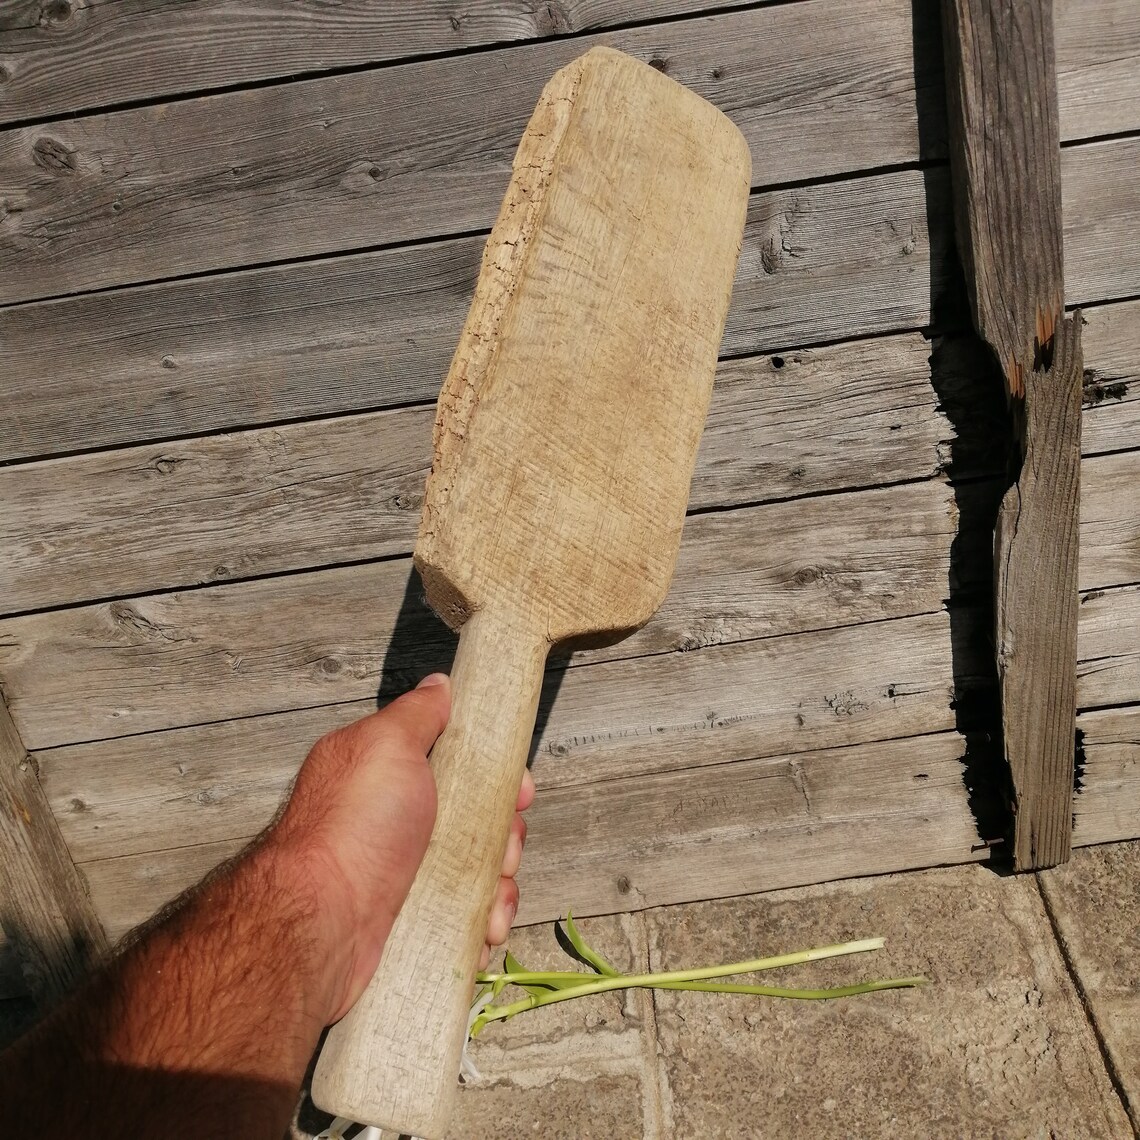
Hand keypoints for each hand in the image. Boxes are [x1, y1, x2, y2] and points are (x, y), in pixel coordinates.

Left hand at [267, 674, 532, 1022]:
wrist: (320, 927)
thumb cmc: (351, 829)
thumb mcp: (385, 746)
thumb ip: (416, 715)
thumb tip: (439, 686)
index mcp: (391, 777)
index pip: (462, 766)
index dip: (498, 778)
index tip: (518, 793)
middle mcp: (398, 824)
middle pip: (480, 821)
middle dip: (505, 838)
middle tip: (503, 852)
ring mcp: (407, 876)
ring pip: (479, 872)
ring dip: (499, 886)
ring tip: (492, 902)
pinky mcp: (414, 921)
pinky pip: (466, 917)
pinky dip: (483, 922)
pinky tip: (483, 927)